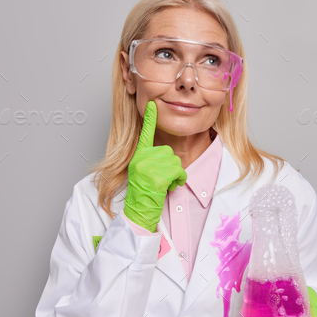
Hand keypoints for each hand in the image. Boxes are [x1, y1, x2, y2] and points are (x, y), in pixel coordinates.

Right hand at [123, 101, 186, 232]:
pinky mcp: (157, 175)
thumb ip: (151, 161)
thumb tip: (166, 155)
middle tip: (161, 181)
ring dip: (176, 176)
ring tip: (163, 186)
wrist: (138, 212)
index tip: (153, 104)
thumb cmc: (143, 195)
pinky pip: (178, 171)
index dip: (150, 119)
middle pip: (168, 152)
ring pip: (175, 162)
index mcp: (137, 156)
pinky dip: (178, 180)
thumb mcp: (144, 174)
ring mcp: (148, 166)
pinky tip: (167, 188)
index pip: (145, 134)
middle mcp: (140, 158)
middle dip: (172, 167)